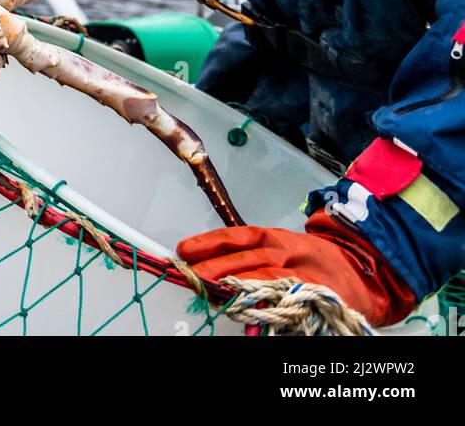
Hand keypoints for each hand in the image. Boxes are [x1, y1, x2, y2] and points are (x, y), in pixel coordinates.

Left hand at [177, 210, 415, 327]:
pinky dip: (270, 308)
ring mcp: (304, 275)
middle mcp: (290, 252)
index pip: (240, 235)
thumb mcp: (284, 251)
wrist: (364, 270)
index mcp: (279, 238)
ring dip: (239, 286)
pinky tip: (250, 313)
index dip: (212, 241)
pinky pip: (290, 303)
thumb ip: (253, 260)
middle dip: (219, 266)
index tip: (185, 249)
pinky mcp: (318, 297)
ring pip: (267, 278)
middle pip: (249, 256)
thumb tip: (212, 270)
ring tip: (214, 293)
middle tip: (193, 274)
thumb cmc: (316, 261)